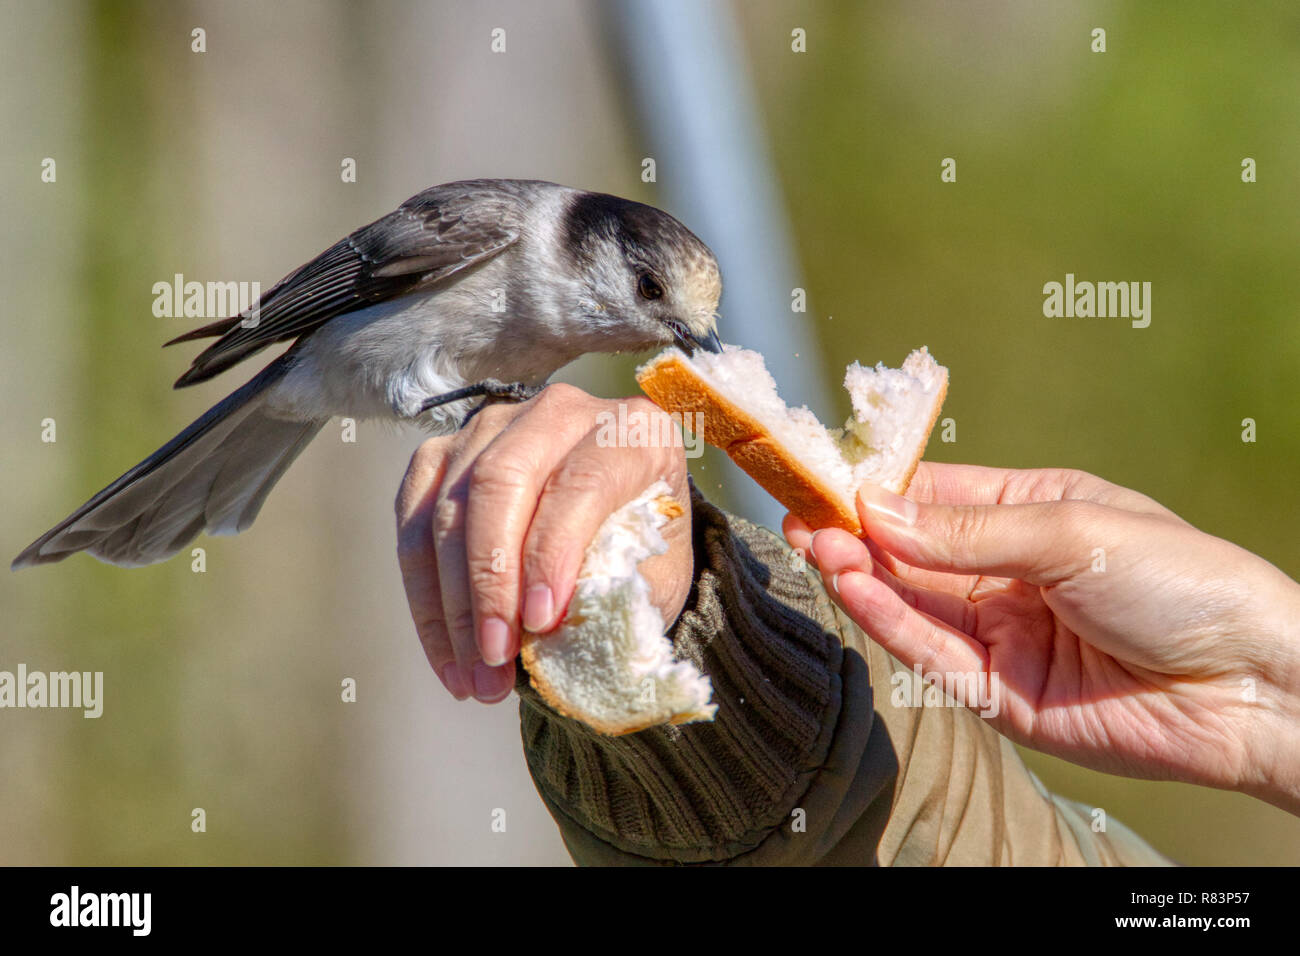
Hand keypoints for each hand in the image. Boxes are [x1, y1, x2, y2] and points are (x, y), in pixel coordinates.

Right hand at [395, 384, 693, 702]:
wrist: (619, 526)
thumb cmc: (644, 555)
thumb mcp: (653, 577)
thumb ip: (616, 596)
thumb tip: (552, 635)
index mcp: (631, 431)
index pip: (580, 482)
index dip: (553, 553)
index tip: (542, 624)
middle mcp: (560, 411)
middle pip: (501, 483)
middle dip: (489, 581)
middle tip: (494, 659)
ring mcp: (494, 425)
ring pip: (449, 506)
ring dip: (452, 603)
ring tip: (472, 677)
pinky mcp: (445, 452)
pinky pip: (415, 521)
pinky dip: (425, 595)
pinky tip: (447, 654)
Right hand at [783, 462, 1299, 814]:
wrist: (1251, 686)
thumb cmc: (1182, 582)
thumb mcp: (1071, 532)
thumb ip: (966, 530)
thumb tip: (875, 507)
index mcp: (1030, 514)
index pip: (934, 498)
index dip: (878, 488)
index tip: (822, 475)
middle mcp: (1006, 575)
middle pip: (912, 552)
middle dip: (856, 532)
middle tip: (800, 514)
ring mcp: (1000, 635)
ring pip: (911, 602)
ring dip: (860, 573)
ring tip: (814, 543)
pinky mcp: (998, 693)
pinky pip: (930, 653)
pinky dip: (888, 620)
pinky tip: (855, 586)